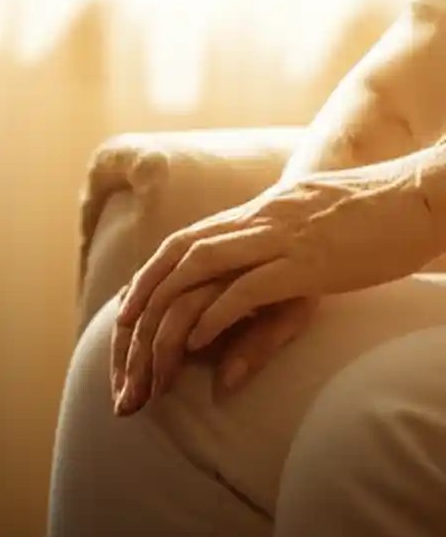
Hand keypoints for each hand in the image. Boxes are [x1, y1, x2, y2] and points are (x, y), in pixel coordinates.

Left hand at [112, 163, 442, 414]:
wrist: (424, 192)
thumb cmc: (374, 212)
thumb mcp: (310, 219)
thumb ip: (276, 236)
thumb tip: (256, 266)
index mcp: (256, 213)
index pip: (183, 242)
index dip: (149, 275)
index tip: (124, 308)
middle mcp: (257, 220)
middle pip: (178, 255)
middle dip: (143, 296)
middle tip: (120, 333)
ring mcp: (280, 239)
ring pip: (201, 267)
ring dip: (165, 308)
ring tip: (142, 344)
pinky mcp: (308, 263)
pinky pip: (248, 288)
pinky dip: (216, 314)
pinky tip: (195, 343)